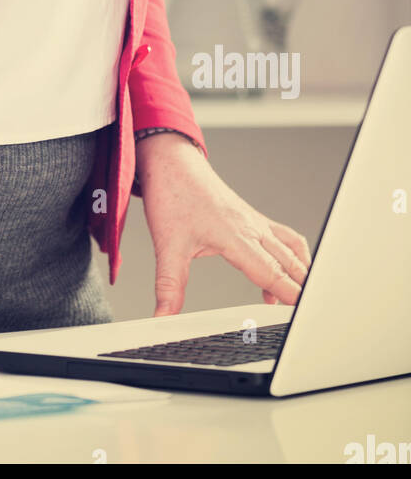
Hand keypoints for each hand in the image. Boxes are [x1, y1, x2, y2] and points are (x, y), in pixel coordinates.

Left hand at [134, 133, 311, 315]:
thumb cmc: (172, 196)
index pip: (271, 273)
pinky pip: (282, 236)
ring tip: (305, 297)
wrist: (171, 161)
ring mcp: (253, 220)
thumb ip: (168, 285)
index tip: (305, 313)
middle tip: (315, 313)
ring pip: (290, 248)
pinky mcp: (250, 216)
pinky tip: (278, 275)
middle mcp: (251, 228)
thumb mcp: (167, 246)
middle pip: (288, 263)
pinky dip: (290, 256)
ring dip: (300, 271)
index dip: (290, 294)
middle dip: (304, 288)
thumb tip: (162, 316)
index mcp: (236, 237)